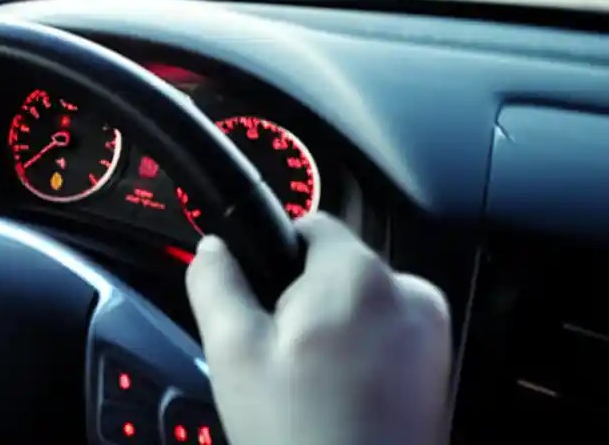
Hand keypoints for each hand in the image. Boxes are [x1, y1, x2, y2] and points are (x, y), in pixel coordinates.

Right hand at [185, 213, 451, 444]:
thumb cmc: (301, 436)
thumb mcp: (233, 353)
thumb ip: (215, 284)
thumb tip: (210, 249)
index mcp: (358, 275)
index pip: (309, 224)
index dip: (274, 259)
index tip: (261, 304)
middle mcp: (409, 293)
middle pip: (336, 268)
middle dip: (304, 301)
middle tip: (282, 359)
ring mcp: (431, 333)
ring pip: (360, 304)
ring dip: (333, 329)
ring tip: (312, 385)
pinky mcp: (438, 366)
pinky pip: (386, 336)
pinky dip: (360, 355)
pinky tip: (339, 396)